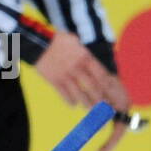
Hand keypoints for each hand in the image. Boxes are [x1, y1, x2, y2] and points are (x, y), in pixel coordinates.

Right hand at [35, 32, 129, 150]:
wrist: (39, 44)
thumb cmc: (59, 42)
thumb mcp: (77, 43)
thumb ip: (86, 55)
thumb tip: (95, 65)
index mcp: (85, 58)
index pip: (101, 75)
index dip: (108, 86)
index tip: (111, 93)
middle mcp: (77, 68)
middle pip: (93, 86)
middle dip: (100, 98)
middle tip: (104, 106)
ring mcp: (65, 75)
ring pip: (79, 93)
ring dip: (86, 102)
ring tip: (90, 108)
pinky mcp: (54, 80)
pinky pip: (64, 93)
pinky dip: (69, 100)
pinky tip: (73, 105)